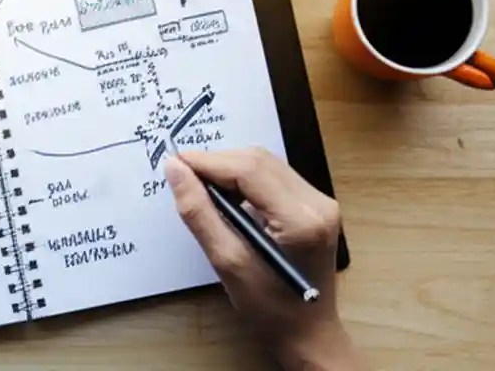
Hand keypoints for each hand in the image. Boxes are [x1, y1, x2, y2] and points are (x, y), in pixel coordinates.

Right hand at [164, 148, 364, 370]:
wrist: (308, 333)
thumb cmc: (269, 309)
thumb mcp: (227, 262)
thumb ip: (199, 212)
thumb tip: (175, 170)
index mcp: (300, 220)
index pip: (248, 170)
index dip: (207, 162)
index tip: (174, 164)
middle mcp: (318, 203)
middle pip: (258, 161)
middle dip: (217, 163)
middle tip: (183, 177)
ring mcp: (321, 203)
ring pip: (266, 164)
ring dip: (229, 169)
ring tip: (202, 188)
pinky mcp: (316, 206)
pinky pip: (274, 177)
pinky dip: (245, 180)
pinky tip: (227, 198)